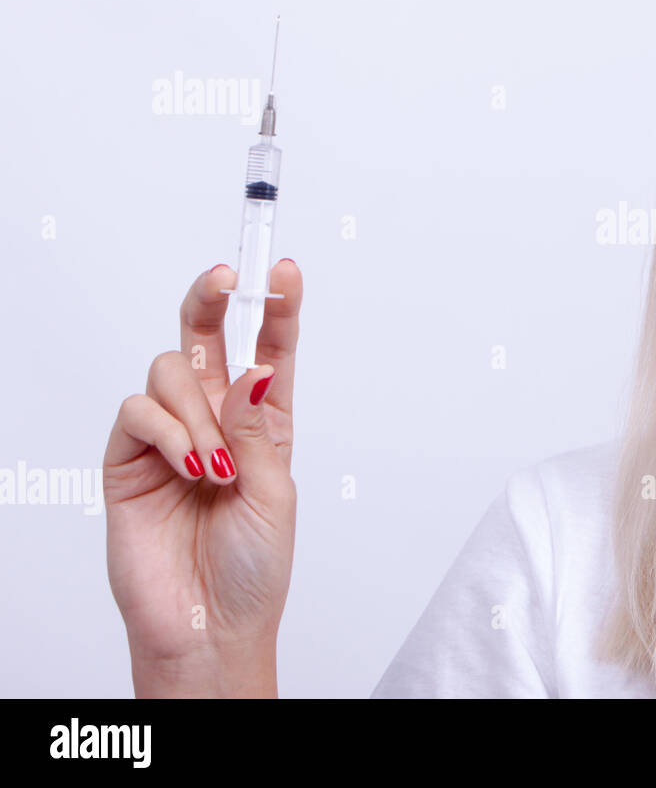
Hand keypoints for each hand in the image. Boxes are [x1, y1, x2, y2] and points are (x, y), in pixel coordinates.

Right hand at [104, 260, 301, 696]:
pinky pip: (139, 409)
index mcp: (264, 421)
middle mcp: (216, 418)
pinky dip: (168, 429)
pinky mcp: (129, 456)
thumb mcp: (274, 493)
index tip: (286, 271)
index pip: (268, 349)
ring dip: (197, 408)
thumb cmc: (252, 566)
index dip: (276, 308)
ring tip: (214, 464)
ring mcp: (170, 434)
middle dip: (213, 298)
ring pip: (170, 370)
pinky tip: (189, 465)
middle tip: (225, 275)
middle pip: (207, 338)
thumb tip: (253, 370)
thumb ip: (258, 430)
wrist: (207, 625)